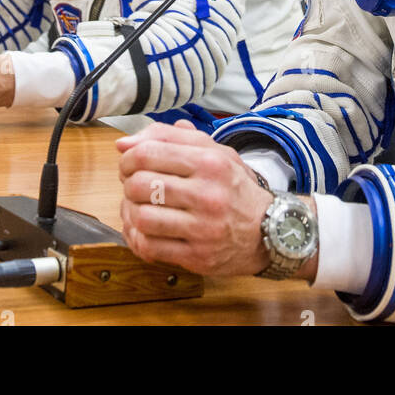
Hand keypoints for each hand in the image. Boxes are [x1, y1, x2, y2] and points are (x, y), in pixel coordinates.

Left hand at [117, 120, 274, 276]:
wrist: (270, 230)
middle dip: (127, 184)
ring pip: (141, 216)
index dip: (128, 158)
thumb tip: (124, 143)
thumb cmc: (235, 188)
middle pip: (139, 184)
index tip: (129, 164)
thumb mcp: (214, 152)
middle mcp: (207, 194)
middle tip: (133, 186)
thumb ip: (170, 139)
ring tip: (137, 208)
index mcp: (209, 162)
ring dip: (130, 212)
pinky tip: (143, 231)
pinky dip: (137, 238)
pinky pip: (149, 247)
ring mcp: (202, 228)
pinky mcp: (197, 255)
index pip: (148, 153)